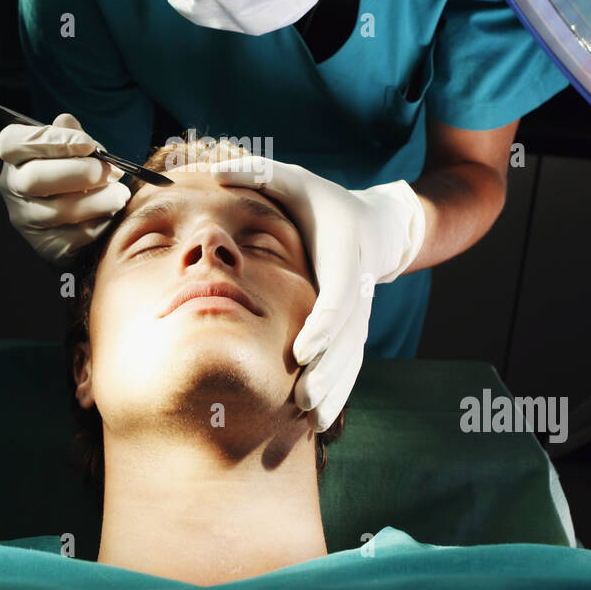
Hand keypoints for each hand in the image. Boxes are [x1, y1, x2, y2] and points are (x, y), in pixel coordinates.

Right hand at [0, 113, 130, 263]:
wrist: (77, 218)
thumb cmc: (74, 172)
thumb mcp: (71, 148)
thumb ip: (71, 134)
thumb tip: (67, 121)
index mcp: (13, 156)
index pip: (13, 143)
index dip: (52, 141)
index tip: (88, 144)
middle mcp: (12, 188)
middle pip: (36, 178)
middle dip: (82, 173)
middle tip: (113, 172)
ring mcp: (26, 219)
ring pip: (61, 210)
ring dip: (101, 200)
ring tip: (120, 194)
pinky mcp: (46, 246)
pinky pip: (77, 236)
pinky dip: (100, 223)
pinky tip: (109, 214)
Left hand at [209, 157, 425, 431]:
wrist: (375, 225)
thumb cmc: (320, 202)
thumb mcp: (292, 179)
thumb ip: (256, 174)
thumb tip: (215, 169)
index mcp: (341, 249)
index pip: (337, 292)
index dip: (324, 323)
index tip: (304, 351)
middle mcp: (356, 284)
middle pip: (347, 335)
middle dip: (327, 369)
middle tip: (302, 397)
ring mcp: (361, 311)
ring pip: (352, 356)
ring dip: (335, 388)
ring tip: (312, 418)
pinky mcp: (358, 329)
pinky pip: (352, 364)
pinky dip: (339, 391)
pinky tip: (320, 420)